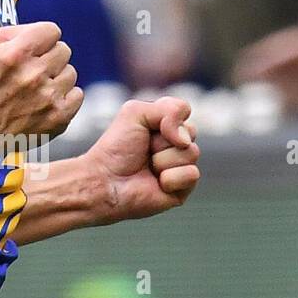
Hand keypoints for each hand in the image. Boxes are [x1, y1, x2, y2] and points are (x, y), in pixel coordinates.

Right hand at [0, 21, 83, 144]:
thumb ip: (19, 31)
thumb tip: (45, 33)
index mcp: (15, 54)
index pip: (52, 31)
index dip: (43, 38)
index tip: (36, 48)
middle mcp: (33, 75)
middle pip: (64, 50)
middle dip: (50, 58)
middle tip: (34, 71)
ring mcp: (48, 97)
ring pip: (71, 72)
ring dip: (57, 79)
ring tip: (38, 89)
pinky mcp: (59, 116)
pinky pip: (78, 94)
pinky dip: (65, 98)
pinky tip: (47, 102)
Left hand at [88, 97, 199, 222]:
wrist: (105, 181)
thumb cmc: (116, 148)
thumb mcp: (135, 112)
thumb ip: (169, 109)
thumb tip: (186, 139)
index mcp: (166, 126)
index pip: (184, 110)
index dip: (167, 119)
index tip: (145, 129)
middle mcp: (176, 146)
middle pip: (190, 132)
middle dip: (163, 140)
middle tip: (145, 150)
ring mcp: (181, 167)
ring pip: (192, 153)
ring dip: (163, 160)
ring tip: (148, 168)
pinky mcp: (182, 189)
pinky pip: (192, 174)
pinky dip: (171, 178)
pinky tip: (157, 183)